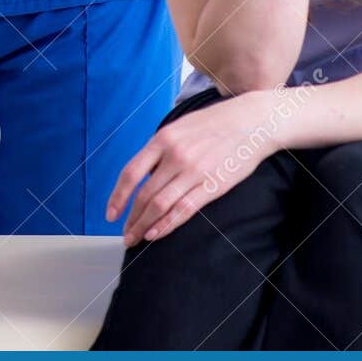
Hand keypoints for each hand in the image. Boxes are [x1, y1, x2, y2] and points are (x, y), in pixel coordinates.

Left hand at [106, 90, 278, 244]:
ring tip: (136, 238)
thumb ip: (160, 149)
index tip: (110, 213)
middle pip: (145, 194)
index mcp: (162, 139)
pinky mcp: (213, 185)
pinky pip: (184, 209)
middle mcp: (174, 156)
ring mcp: (193, 171)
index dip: (118, 196)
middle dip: (131, 218)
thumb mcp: (178, 126)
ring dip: (145, 225)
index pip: (131, 173)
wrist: (250, 122)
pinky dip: (167, 225)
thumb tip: (144, 174)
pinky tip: (156, 234)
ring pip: (161, 205)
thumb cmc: (213, 123)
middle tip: (125, 234)